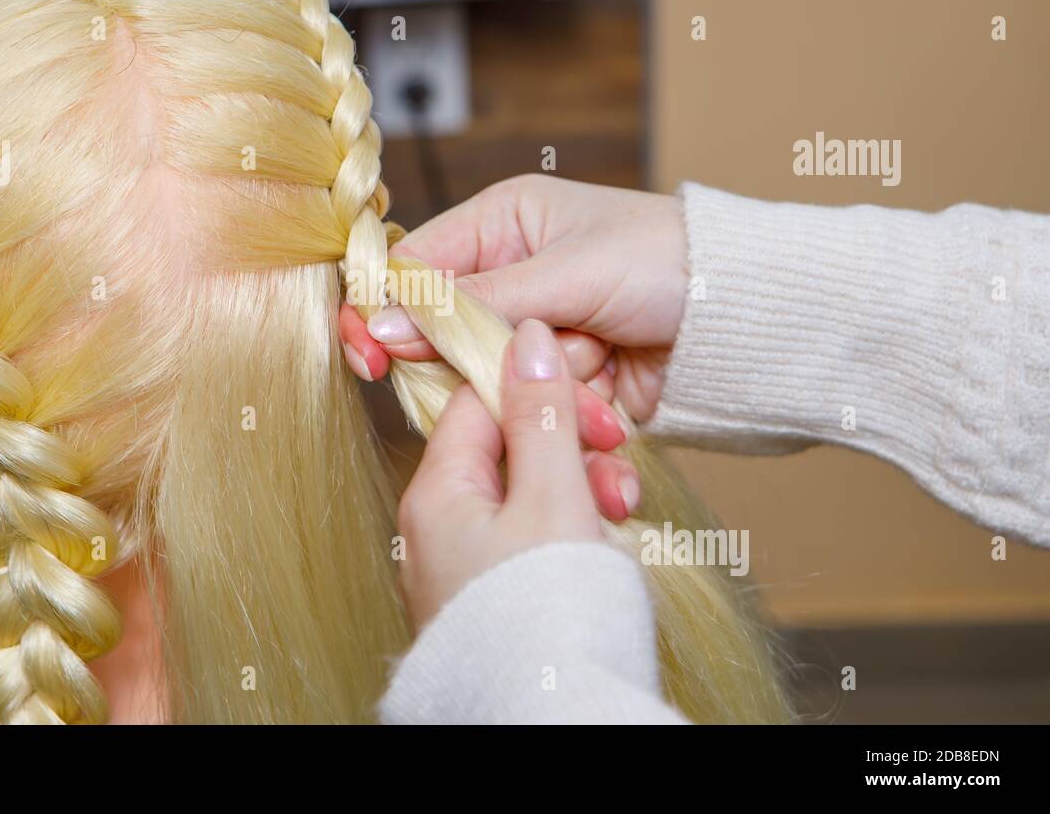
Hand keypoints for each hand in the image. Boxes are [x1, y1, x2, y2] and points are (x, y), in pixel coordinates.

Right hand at [341, 174, 687, 420]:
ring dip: (545, 388)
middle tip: (524, 366)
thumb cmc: (667, 262)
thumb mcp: (567, 272)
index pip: (416, 269)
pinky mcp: (566, 382)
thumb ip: (475, 305)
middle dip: (486, 363)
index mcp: (503, 225)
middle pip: (449, 337)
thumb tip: (384, 324)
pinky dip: (573, 415)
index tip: (372, 355)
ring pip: (493, 383)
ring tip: (602, 364)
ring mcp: (539, 334)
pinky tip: (613, 402)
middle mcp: (513, 278)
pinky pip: (535, 410)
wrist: (748, 317)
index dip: (388, 311)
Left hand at [396, 319, 634, 630]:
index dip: (537, 388)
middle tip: (616, 467)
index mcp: (437, 493)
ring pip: (528, 494)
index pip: (476, 402)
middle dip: (570, 447)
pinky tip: (605, 547)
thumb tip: (526, 337)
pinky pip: (533, 539)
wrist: (554, 721)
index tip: (593, 395)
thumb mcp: (553, 497)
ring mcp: (465, 566)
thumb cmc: (549, 613)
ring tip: (620, 512)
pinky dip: (573, 531)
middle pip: (506, 448)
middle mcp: (439, 528)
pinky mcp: (495, 597)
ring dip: (582, 489)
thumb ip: (542, 415)